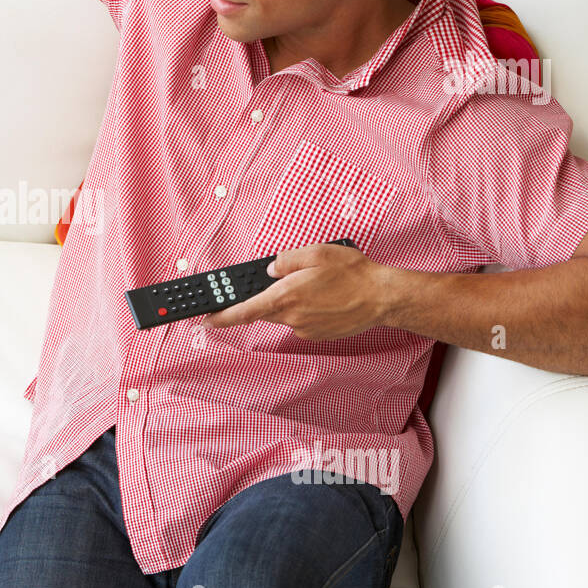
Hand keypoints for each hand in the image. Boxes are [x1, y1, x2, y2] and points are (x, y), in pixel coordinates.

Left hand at [198, 242, 388, 339]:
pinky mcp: (317, 334)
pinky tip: (326, 297)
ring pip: (284, 314)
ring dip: (291, 301)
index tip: (205, 320)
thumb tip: (270, 268)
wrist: (382, 298)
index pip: (243, 311)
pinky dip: (306, 309)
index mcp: (285, 296)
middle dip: (267, 296)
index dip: (221, 317)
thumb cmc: (352, 274)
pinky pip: (301, 320)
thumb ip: (286, 260)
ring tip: (318, 286)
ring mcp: (304, 328)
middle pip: (264, 309)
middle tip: (288, 282)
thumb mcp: (316, 253)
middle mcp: (291, 317)